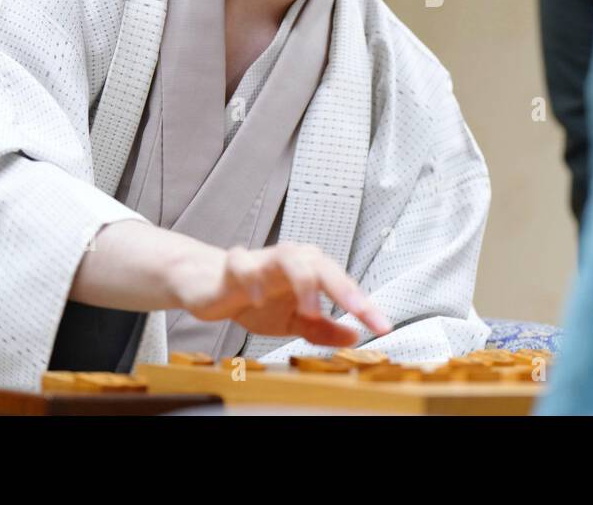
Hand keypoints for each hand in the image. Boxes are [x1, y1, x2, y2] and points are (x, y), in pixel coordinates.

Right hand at [171, 241, 391, 346]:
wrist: (211, 287)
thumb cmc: (255, 297)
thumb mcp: (293, 320)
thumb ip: (323, 328)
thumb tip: (355, 336)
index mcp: (309, 271)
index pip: (342, 285)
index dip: (364, 306)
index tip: (381, 327)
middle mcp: (291, 260)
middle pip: (322, 264)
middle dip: (342, 287)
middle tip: (358, 311)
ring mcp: (263, 259)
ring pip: (288, 256)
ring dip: (303, 280)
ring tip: (310, 311)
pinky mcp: (234, 264)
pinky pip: (244, 264)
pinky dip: (252, 277)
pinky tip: (258, 299)